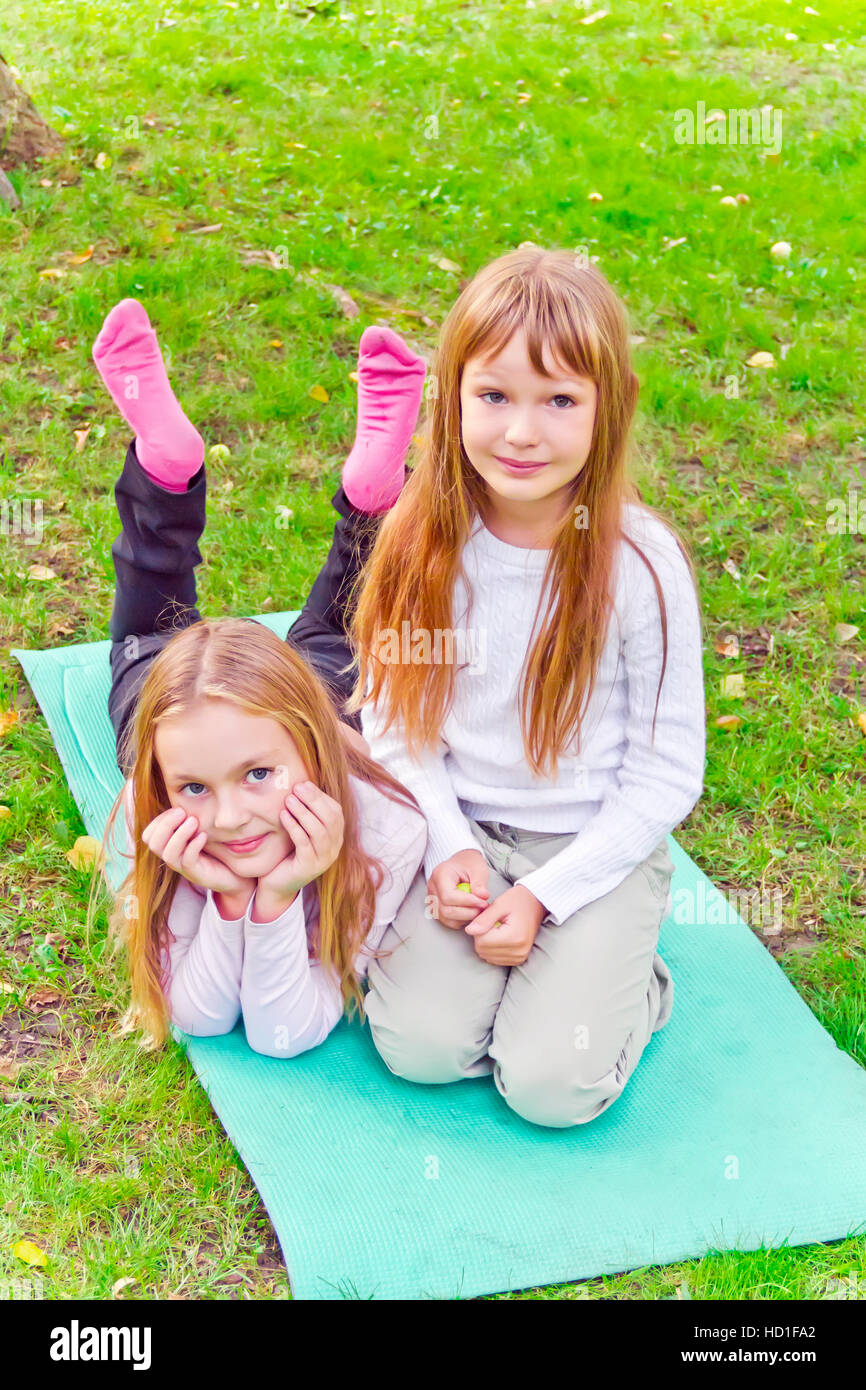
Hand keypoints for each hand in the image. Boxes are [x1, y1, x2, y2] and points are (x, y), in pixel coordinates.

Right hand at [141, 806, 250, 895]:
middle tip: (182, 812)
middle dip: (165, 824)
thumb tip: (185, 793)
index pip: (148, 834)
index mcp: (169, 846)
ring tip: (194, 821)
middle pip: (152, 843)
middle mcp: (173, 857)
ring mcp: (183, 867)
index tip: (178, 809)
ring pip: (167, 853)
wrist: (234, 875)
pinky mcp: (197, 874)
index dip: (160, 820)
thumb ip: (189, 818)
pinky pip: (187, 860)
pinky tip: (203, 836)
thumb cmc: (215, 851)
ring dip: (179, 834)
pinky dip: (193, 845)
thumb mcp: (199, 831)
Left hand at [254, 780, 344, 914]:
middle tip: (297, 788)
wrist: (277, 884)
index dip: (320, 796)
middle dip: (314, 801)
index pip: (335, 812)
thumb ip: (306, 813)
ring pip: (319, 831)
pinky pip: (304, 843)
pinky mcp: (308, 868)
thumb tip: (302, 784)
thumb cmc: (288, 853)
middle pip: (330, 819)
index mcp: (335, 837)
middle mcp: (334, 848)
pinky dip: (294, 827)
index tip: (303, 784)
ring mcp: (323, 860)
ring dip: (304, 812)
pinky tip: (283, 816)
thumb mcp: (300, 830)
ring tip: (289, 800)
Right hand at [426, 849, 489, 929]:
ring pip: (446, 918)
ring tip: (478, 909)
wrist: (461, 863)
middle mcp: (433, 888)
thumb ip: (480, 883)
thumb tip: (482, 897)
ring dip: (465, 918)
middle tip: (483, 907)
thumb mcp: (478, 868)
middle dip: (468, 912)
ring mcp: (432, 899)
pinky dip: (461, 920)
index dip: (468, 902)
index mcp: (440, 875)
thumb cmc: (468, 863)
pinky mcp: (436, 908)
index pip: (449, 896)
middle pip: (446, 910)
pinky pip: (447, 920)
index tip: (483, 902)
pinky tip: (470, 911)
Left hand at [464, 884, 546, 965]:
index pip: (481, 941)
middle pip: (483, 951)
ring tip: (497, 929)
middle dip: (482, 936)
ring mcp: (520, 957)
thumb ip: (483, 919)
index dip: (479, 929)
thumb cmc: (518, 900)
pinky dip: (493, 949)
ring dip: (487, 943)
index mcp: (514, 937)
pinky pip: (496, 960)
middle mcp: (519, 951)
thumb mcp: (499, 904)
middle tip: (492, 923)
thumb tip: (469, 931)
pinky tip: (500, 937)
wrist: (536, 904)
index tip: (487, 918)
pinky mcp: (519, 959)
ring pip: (488, 957)